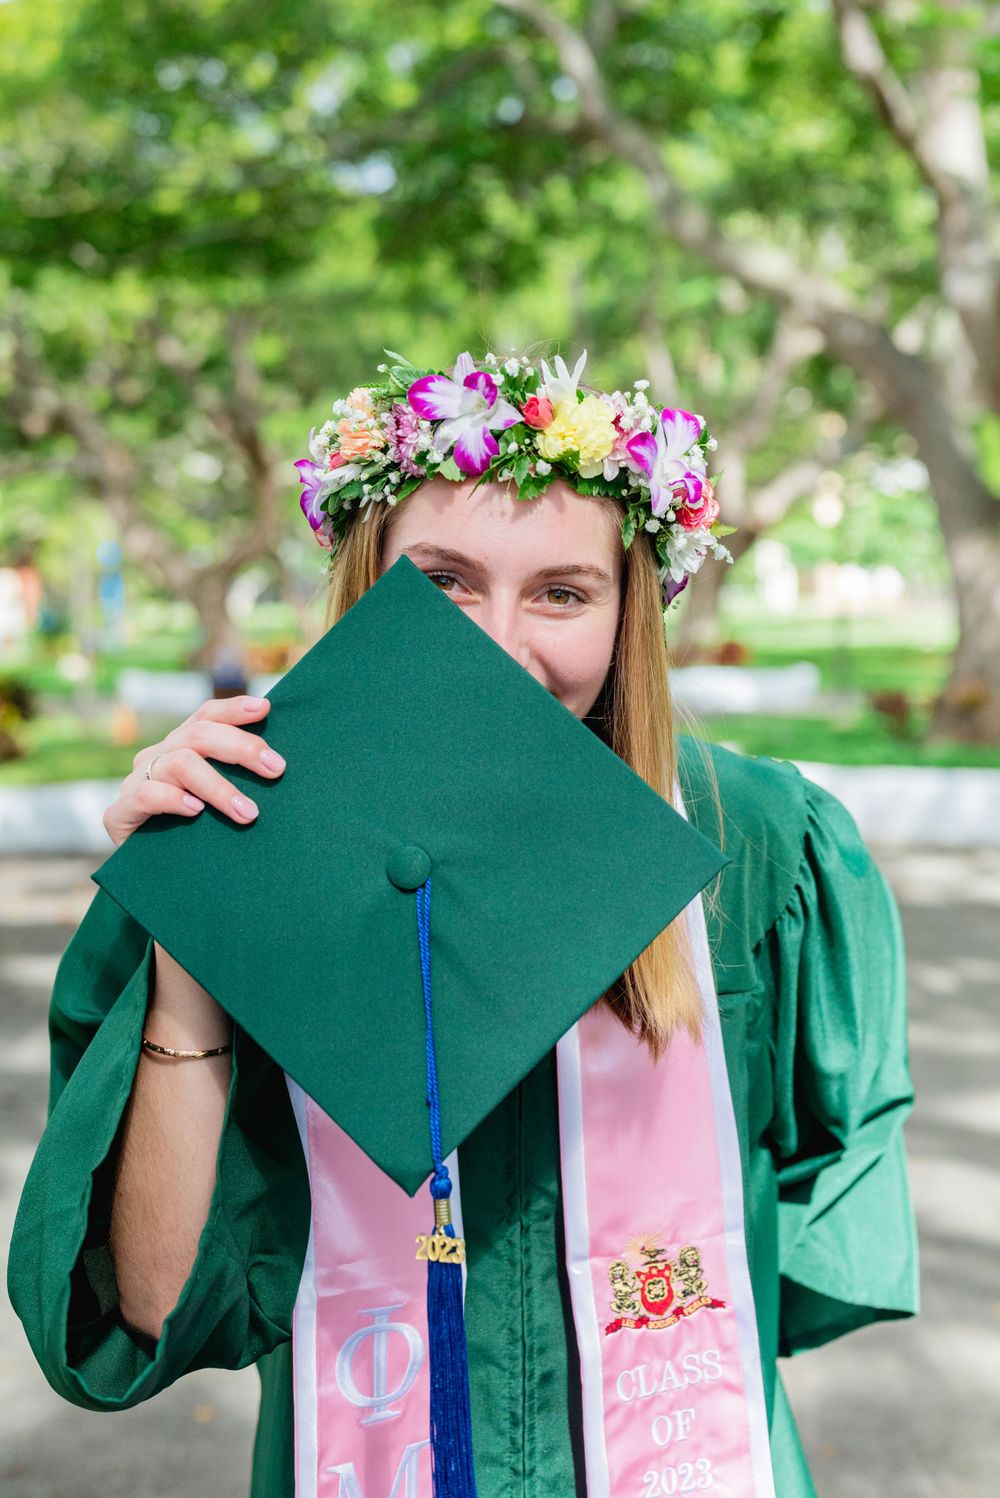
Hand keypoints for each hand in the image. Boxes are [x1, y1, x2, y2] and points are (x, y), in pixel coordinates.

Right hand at [103, 695, 284, 845]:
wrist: (152, 878)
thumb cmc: (197, 835)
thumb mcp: (218, 802)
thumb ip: (237, 778)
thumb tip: (280, 765)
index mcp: (181, 747)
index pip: (206, 716)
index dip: (234, 709)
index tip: (265, 709)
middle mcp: (158, 756)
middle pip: (199, 735)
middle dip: (242, 749)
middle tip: (276, 769)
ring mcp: (136, 782)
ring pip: (180, 764)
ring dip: (219, 787)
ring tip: (248, 812)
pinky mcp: (120, 812)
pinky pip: (147, 794)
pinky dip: (175, 800)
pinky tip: (196, 811)